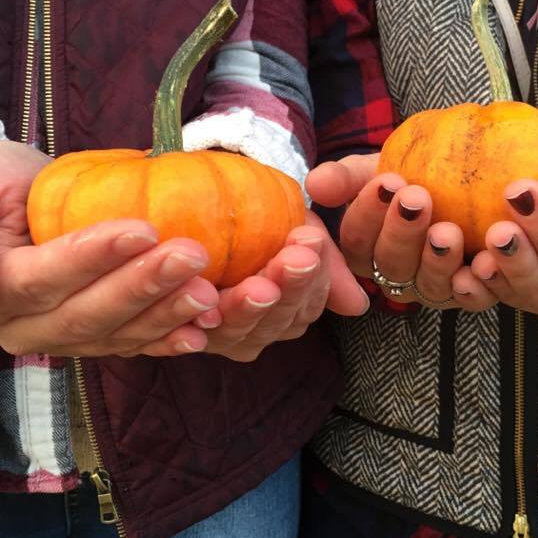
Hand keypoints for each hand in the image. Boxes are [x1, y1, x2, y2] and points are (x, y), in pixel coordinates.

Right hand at [0, 140, 219, 356]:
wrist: (3, 202)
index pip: (44, 280)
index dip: (93, 258)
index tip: (142, 229)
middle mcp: (24, 330)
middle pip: (88, 313)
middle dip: (143, 286)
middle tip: (192, 256)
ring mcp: (63, 340)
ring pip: (117, 334)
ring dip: (166, 314)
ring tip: (208, 291)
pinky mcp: (96, 339)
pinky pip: (134, 344)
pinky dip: (169, 338)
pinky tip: (204, 328)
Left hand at [198, 212, 369, 361]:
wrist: (213, 201)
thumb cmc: (267, 219)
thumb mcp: (301, 235)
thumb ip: (329, 269)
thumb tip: (357, 306)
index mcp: (287, 315)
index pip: (306, 307)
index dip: (313, 280)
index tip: (312, 244)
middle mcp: (255, 332)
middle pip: (276, 321)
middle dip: (287, 289)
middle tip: (295, 258)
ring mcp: (219, 336)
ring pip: (240, 331)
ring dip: (249, 307)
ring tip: (258, 283)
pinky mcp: (180, 332)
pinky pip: (191, 330)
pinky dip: (199, 315)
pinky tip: (203, 293)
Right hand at [307, 154, 496, 310]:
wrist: (462, 177)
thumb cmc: (410, 173)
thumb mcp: (375, 169)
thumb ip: (345, 177)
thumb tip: (314, 183)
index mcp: (365, 250)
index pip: (356, 242)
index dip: (367, 217)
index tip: (385, 183)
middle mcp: (394, 275)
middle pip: (390, 265)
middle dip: (402, 233)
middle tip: (417, 198)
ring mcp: (430, 287)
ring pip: (428, 286)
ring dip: (437, 261)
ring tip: (448, 230)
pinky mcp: (468, 294)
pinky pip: (471, 300)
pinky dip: (475, 286)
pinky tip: (483, 263)